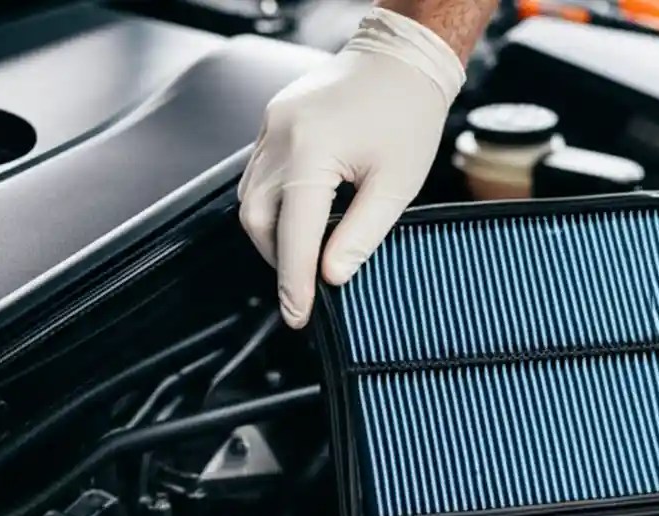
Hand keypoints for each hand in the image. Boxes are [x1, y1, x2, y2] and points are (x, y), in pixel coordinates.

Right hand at [238, 8, 464, 327]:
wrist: (403, 58)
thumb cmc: (407, 113)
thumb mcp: (396, 184)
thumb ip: (361, 234)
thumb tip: (333, 276)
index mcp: (311, 152)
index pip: (293, 235)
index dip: (294, 282)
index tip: (298, 314)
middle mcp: (280, 137)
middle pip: (257, 219)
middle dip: (278, 259)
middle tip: (305, 287)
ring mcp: (271, 126)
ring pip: (251, 198)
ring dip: (274, 233)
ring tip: (305, 256)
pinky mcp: (273, 121)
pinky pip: (259, 173)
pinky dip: (275, 203)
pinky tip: (303, 217)